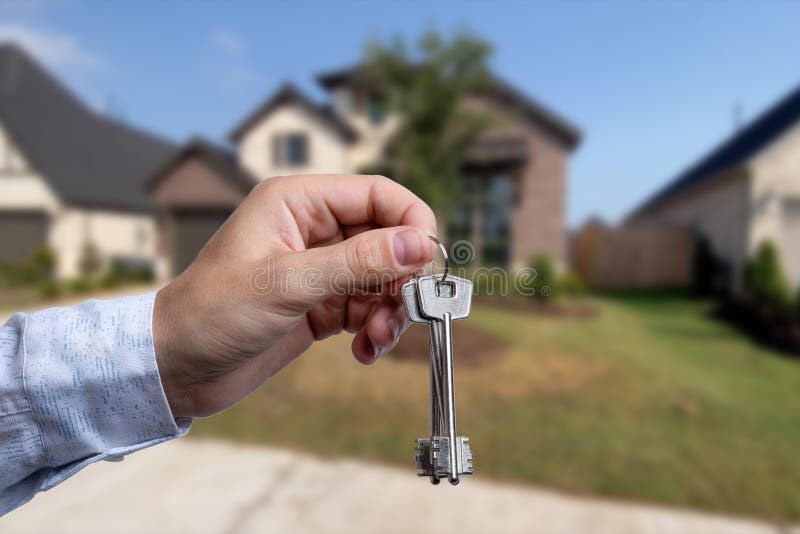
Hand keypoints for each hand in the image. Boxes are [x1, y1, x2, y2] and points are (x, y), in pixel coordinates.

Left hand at [153, 174, 436, 416]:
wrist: (176, 368)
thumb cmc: (211, 312)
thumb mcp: (287, 283)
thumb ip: (357, 262)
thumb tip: (419, 244)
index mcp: (298, 202)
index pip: (377, 195)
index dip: (411, 222)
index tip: (428, 261)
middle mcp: (313, 229)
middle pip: (388, 239)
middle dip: (402, 277)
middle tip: (404, 310)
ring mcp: (319, 268)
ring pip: (384, 278)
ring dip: (392, 309)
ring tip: (377, 337)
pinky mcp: (322, 304)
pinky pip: (369, 308)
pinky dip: (377, 329)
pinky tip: (365, 350)